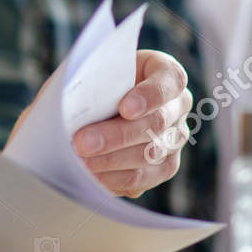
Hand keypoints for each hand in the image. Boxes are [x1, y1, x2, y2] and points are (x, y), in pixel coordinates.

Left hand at [7, 50, 192, 197]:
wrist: (92, 105)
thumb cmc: (93, 82)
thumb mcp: (91, 71)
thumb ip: (90, 81)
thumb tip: (74, 106)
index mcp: (166, 73)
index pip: (170, 80)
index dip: (150, 95)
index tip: (125, 108)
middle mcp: (178, 106)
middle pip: (156, 123)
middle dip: (116, 136)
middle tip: (82, 143)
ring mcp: (174, 138)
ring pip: (150, 154)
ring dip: (112, 161)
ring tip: (81, 164)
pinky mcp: (164, 166)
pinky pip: (144, 178)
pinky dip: (115, 179)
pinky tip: (91, 178)